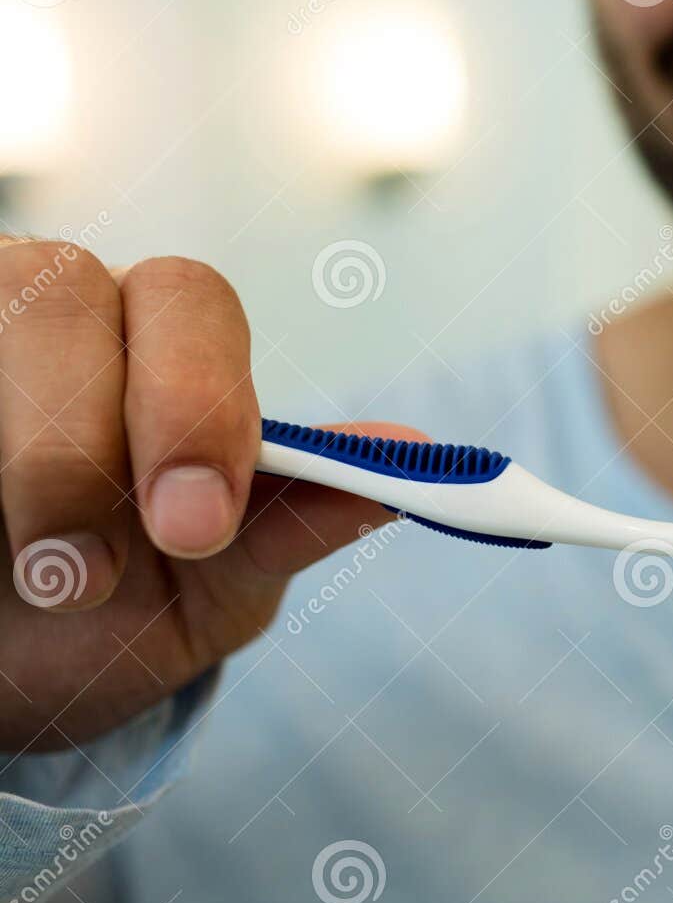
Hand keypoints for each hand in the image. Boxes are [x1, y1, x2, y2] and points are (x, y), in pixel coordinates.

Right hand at [0, 240, 415, 753]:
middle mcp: (48, 311)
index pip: (189, 298)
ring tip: (37, 578)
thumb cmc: (108, 615)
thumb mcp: (210, 590)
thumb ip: (289, 523)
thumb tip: (405, 460)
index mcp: (154, 341)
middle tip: (91, 572)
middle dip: (79, 435)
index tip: (198, 529)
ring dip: (20, 457)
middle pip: (62, 288)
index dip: (196, 396)